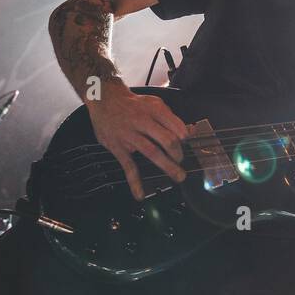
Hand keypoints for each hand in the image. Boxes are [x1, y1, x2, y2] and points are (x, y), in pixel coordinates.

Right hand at [85, 81, 188, 199]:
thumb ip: (171, 118)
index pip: (176, 126)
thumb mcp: (154, 103)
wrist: (105, 100)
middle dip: (178, 154)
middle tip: (182, 162)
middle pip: (167, 139)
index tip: (187, 145)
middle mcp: (142, 121)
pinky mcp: (118, 147)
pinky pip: (129, 166)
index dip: (185, 137)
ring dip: (167, 166)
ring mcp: (130, 135)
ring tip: (178, 176)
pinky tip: (141, 194)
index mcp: (154, 110)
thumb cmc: (134, 104)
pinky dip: (135, 182)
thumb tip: (190, 132)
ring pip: (152, 152)